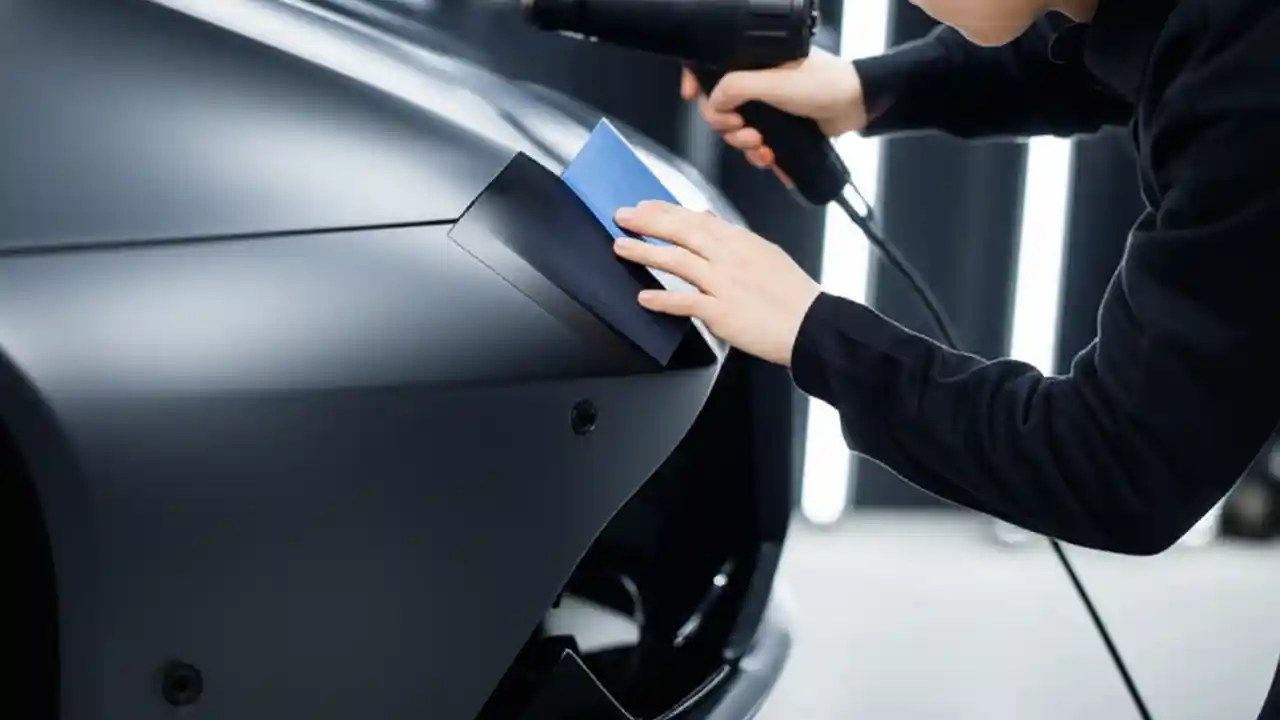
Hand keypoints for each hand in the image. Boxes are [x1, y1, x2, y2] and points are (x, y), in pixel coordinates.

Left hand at [613, 201, 820, 366]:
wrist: (813, 325)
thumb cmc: (792, 294)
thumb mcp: (764, 252)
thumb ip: (731, 235)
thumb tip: (705, 215)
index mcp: (741, 241)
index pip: (695, 218)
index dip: (665, 210)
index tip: (642, 206)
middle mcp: (730, 257)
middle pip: (682, 232)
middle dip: (648, 222)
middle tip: (622, 217)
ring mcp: (724, 284)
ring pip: (678, 261)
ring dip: (646, 252)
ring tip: (622, 247)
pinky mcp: (722, 312)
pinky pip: (686, 302)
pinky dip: (663, 299)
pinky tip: (644, 297)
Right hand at [681, 48, 866, 173]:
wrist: (855, 106)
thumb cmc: (823, 83)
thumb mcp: (773, 82)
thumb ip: (737, 88)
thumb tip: (712, 102)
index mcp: (751, 63)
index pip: (712, 68)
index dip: (696, 81)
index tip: (689, 96)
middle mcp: (755, 83)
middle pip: (719, 108)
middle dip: (728, 127)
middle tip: (746, 131)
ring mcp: (765, 106)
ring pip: (735, 131)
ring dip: (744, 145)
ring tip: (762, 147)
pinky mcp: (777, 127)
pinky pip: (754, 145)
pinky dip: (758, 155)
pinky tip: (770, 157)